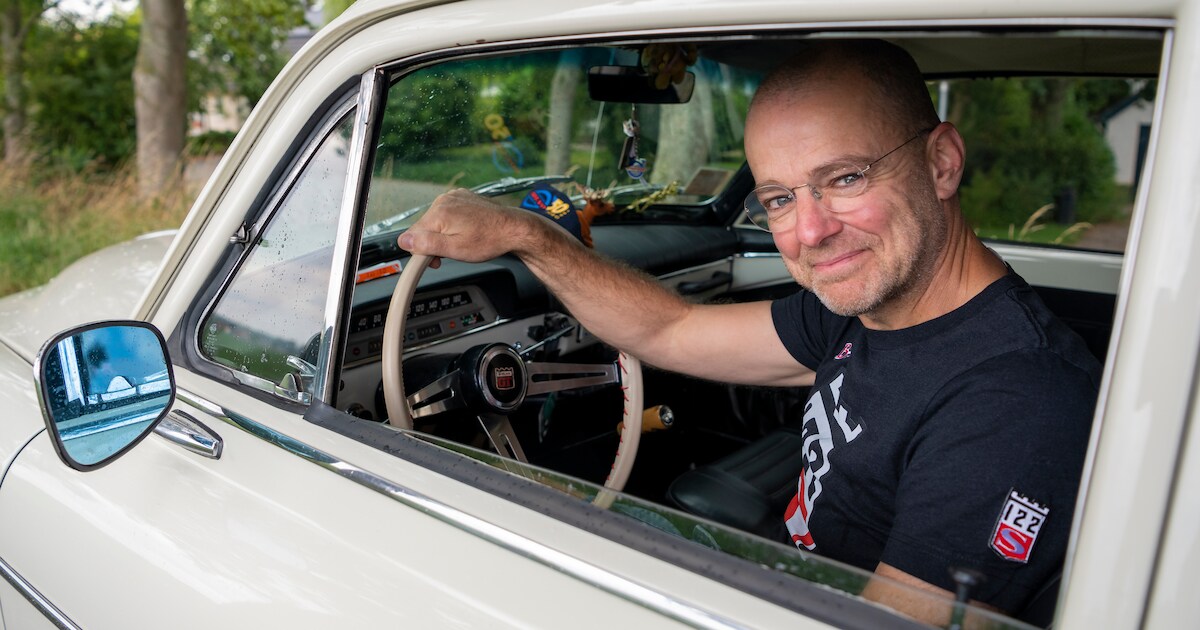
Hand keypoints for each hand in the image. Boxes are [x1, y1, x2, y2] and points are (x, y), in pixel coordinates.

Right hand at [396, 189, 535, 268]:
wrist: (514, 228)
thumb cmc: (490, 240)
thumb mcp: (455, 249)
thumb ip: (426, 244)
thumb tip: (404, 241)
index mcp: (439, 212)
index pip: (413, 235)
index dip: (422, 252)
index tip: (435, 260)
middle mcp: (444, 200)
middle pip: (424, 227)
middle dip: (433, 243)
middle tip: (451, 253)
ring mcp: (454, 196)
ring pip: (436, 221)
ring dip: (443, 234)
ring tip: (462, 242)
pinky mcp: (462, 197)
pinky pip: (448, 213)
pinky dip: (452, 224)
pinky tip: (466, 231)